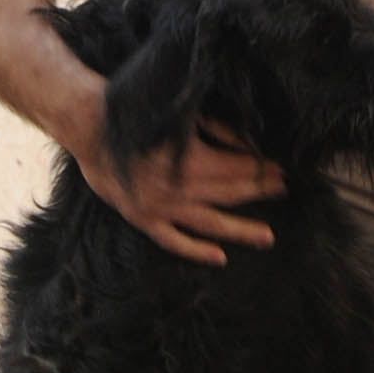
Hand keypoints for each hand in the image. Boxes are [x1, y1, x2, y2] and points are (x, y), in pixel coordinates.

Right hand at [78, 118, 283, 266]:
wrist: (88, 125)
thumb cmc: (136, 114)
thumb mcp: (182, 115)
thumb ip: (216, 130)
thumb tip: (248, 143)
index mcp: (191, 160)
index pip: (237, 168)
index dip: (262, 168)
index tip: (283, 168)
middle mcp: (180, 188)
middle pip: (229, 193)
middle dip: (259, 190)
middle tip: (285, 190)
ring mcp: (161, 208)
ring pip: (209, 223)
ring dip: (241, 230)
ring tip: (267, 237)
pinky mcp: (143, 220)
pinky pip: (174, 241)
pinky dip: (197, 250)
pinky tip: (220, 257)